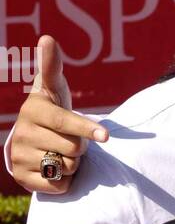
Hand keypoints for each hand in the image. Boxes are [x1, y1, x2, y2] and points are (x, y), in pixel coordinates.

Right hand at [8, 35, 107, 193]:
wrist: (33, 142)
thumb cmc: (52, 110)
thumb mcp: (53, 89)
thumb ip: (51, 66)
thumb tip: (47, 38)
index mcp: (33, 110)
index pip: (65, 122)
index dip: (86, 129)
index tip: (105, 136)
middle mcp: (22, 133)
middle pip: (74, 148)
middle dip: (80, 146)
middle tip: (70, 138)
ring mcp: (20, 157)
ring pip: (68, 167)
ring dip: (73, 163)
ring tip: (60, 151)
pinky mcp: (24, 180)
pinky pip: (60, 185)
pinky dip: (65, 180)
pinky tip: (54, 168)